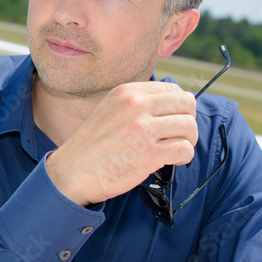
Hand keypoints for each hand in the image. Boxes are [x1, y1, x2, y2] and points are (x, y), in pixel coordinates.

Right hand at [45, 82, 196, 206]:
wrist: (72, 172)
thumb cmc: (91, 147)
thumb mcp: (109, 111)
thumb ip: (136, 105)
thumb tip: (170, 108)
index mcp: (127, 92)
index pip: (172, 89)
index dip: (177, 107)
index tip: (170, 121)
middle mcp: (136, 105)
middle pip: (186, 104)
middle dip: (187, 121)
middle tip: (178, 136)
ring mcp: (143, 129)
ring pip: (189, 126)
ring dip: (187, 141)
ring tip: (174, 150)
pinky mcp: (148, 153)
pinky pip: (185, 149)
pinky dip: (184, 157)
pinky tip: (171, 161)